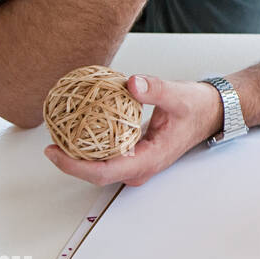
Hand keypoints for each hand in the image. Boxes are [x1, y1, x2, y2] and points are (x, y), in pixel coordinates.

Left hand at [44, 75, 222, 186]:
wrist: (211, 112)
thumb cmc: (198, 108)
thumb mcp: (179, 95)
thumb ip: (156, 89)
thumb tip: (131, 84)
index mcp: (150, 159)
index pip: (105, 172)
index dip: (75, 166)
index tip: (54, 152)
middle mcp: (140, 166)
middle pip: (96, 174)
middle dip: (69, 161)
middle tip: (48, 139)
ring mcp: (137, 162)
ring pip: (99, 167)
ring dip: (77, 154)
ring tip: (58, 133)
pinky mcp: (134, 154)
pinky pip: (106, 155)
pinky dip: (89, 144)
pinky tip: (78, 128)